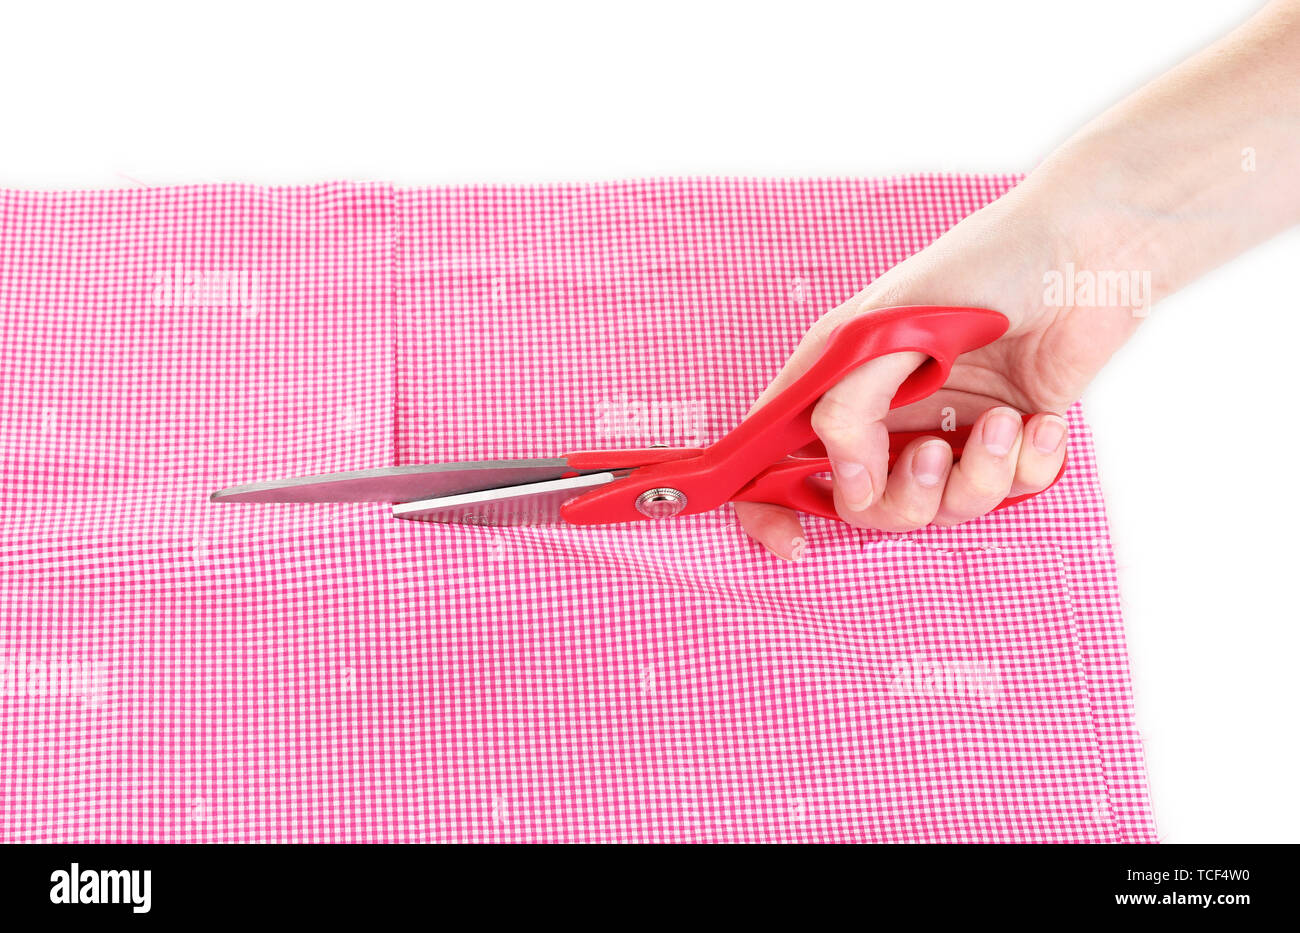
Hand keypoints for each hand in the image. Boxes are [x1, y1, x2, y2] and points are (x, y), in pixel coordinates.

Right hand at [735, 195, 1143, 559]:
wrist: (1091, 245)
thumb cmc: (985, 264)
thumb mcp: (892, 329)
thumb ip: (850, 408)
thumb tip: (846, 480)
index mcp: (837, 375)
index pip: (773, 453)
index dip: (768, 505)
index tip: (792, 539)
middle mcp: (885, 408)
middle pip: (863, 502)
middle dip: (905, 497)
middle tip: (937, 455)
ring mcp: (946, 424)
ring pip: (940, 508)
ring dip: (978, 478)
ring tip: (1006, 424)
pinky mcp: (1006, 435)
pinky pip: (1009, 491)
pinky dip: (1031, 467)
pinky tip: (1044, 421)